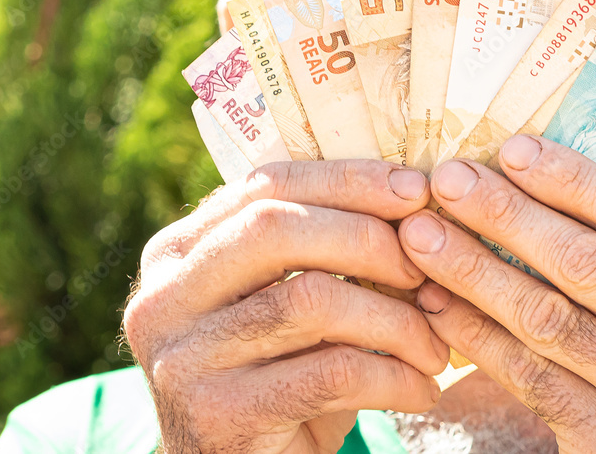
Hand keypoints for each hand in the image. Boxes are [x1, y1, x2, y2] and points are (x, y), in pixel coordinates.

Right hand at [123, 160, 448, 452]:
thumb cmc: (283, 383)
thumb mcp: (290, 308)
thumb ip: (320, 251)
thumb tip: (413, 196)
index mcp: (177, 253)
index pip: (265, 186)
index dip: (347, 180)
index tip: (415, 188)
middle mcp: (162, 298)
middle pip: (276, 228)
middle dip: (369, 239)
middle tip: (425, 272)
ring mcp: (182, 358)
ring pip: (311, 300)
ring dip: (394, 320)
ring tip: (433, 347)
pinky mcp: (218, 415)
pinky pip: (331, 372)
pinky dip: (393, 377)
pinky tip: (421, 390)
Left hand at [399, 136, 595, 452]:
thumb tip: (540, 183)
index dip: (575, 180)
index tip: (512, 150)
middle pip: (591, 265)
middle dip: (508, 215)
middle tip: (447, 180)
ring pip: (549, 319)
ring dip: (474, 270)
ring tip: (421, 236)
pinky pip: (529, 377)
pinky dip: (478, 334)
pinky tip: (438, 303)